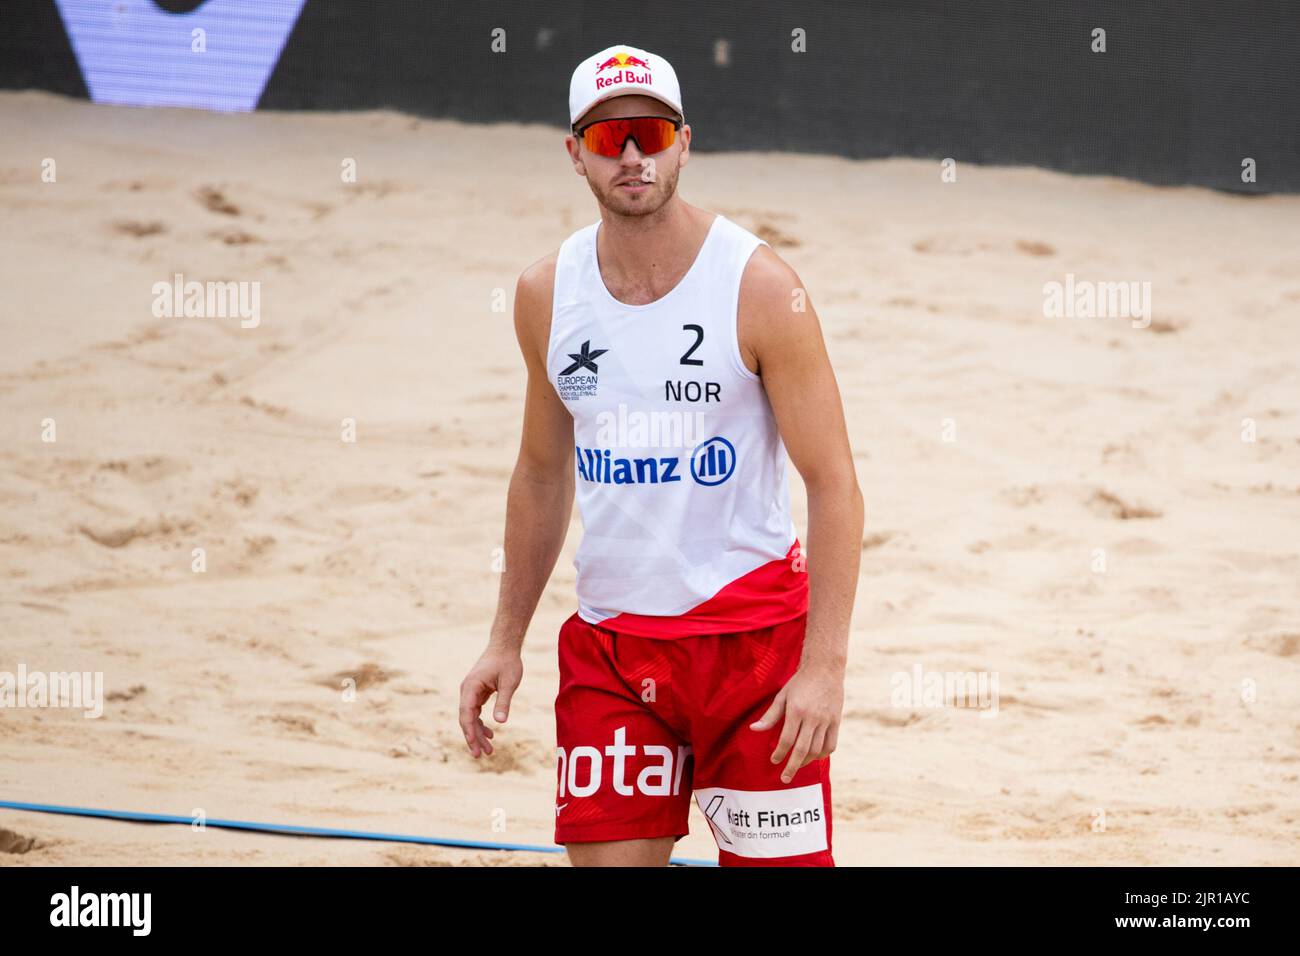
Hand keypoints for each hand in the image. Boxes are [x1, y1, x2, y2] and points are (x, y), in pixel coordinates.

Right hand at [458, 647, 522, 757]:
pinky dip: (481, 724)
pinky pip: (475, 712)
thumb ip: (503, 702)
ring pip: (470, 717)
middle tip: (481, 755)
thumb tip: (500, 722)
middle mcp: (467, 690)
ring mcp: (470, 692)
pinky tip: (490, 734)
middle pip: (466, 718)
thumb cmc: (507, 662)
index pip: (466, 713)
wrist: (504, 647)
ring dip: (478, 733)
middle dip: (473, 737)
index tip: (474, 745)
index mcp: (471, 687)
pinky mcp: (477, 693)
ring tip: (489, 750)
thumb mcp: (509, 683)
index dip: (469, 730)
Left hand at [750, 663, 843, 783]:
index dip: (780, 753)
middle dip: (792, 766)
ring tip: (797, 766)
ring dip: (806, 761)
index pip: (787, 739)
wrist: (825, 669)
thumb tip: (754, 730)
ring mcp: (826, 720)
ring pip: (817, 749)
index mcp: (796, 711)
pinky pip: (831, 744)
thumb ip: (770, 715)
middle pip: (802, 750)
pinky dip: (822, 754)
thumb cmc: (800, 682)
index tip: (774, 761)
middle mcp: (812, 718)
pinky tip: (814, 756)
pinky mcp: (836, 721)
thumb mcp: (782, 696)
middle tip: (785, 778)